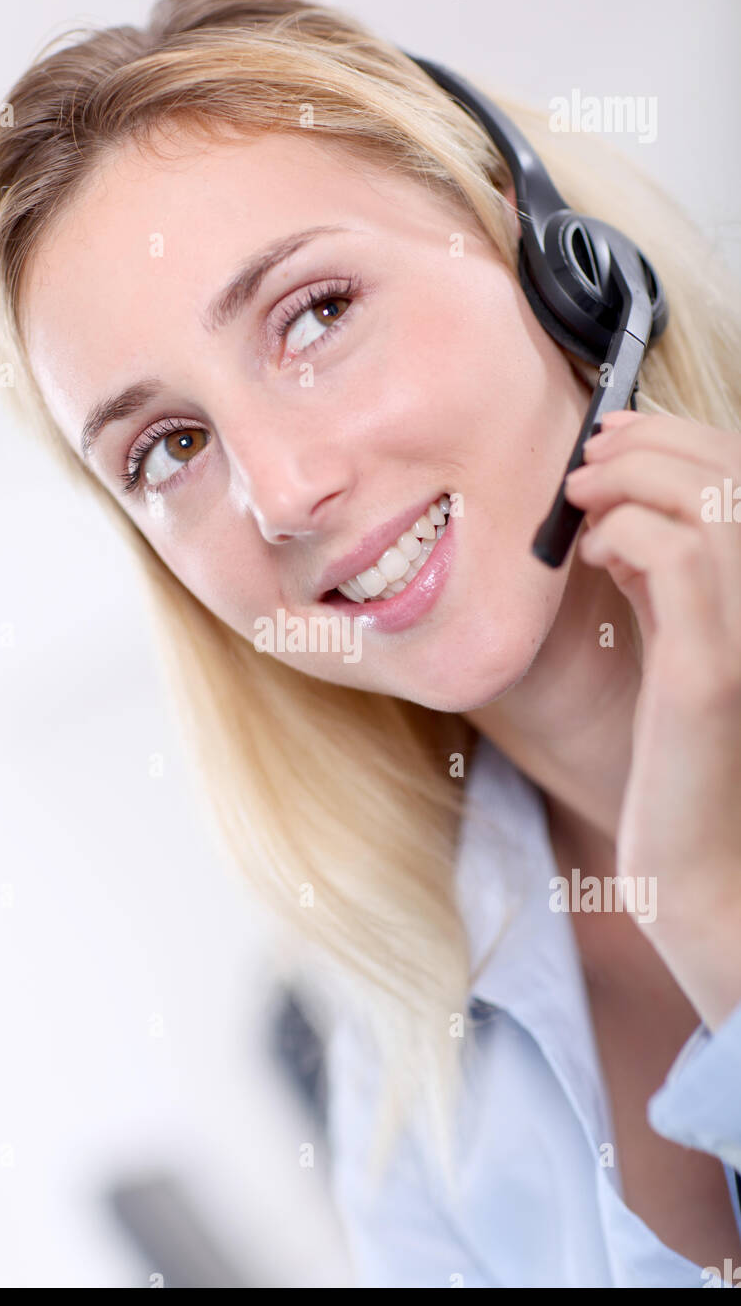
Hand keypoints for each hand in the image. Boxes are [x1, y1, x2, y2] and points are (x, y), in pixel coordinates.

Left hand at [564, 409, 740, 1030]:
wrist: (698, 868)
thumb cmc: (682, 761)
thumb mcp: (677, 648)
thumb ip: (663, 584)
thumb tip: (620, 517)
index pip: (740, 475)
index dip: (678, 439)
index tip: (613, 437)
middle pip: (731, 471)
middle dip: (650, 443)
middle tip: (586, 456)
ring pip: (709, 500)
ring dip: (633, 478)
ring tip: (581, 499)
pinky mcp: (712, 669)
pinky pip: (681, 557)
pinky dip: (627, 534)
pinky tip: (595, 558)